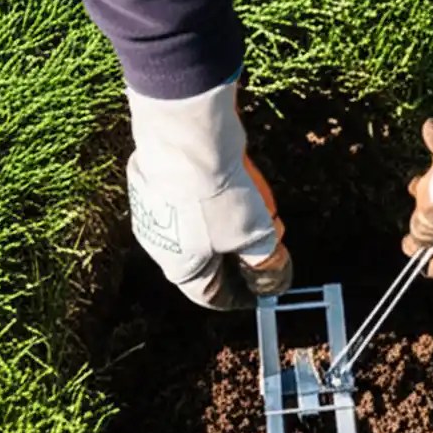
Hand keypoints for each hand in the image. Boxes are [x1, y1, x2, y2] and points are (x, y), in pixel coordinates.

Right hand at [125, 78, 291, 309]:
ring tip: (261, 205)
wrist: (187, 136)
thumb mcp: (256, 238)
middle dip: (243, 251)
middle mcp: (160, 242)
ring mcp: (156, 206)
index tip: (264, 286)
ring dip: (233, 218)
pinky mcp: (159, 175)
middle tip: (271, 240)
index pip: (212, 295)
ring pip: (201, 222)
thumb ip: (266, 264)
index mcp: (180, 268)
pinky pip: (192, 193)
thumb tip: (275, 282)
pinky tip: (238, 177)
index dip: (243, 294)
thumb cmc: (217, 196)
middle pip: (207, 257)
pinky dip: (217, 192)